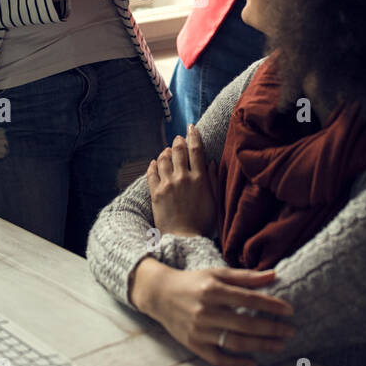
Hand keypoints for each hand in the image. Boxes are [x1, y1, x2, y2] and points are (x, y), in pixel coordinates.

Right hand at [137, 264, 296, 365]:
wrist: (159, 295)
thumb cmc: (192, 282)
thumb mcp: (216, 274)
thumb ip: (245, 276)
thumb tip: (273, 275)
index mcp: (213, 290)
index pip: (248, 300)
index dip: (271, 305)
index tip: (289, 310)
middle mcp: (206, 312)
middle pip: (245, 324)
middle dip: (271, 329)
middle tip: (290, 331)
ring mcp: (199, 331)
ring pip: (235, 343)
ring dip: (260, 346)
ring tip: (279, 346)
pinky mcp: (194, 345)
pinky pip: (219, 359)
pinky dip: (237, 363)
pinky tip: (254, 363)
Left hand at [147, 124, 217, 239]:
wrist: (184, 238)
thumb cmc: (203, 222)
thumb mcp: (214, 200)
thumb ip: (212, 179)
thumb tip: (210, 162)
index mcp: (199, 178)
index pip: (196, 149)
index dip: (193, 135)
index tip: (192, 127)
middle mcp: (182, 178)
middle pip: (178, 150)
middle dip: (178, 141)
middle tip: (178, 138)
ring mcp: (167, 184)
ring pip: (163, 159)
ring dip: (165, 152)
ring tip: (167, 151)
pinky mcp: (155, 193)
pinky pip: (151, 173)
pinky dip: (153, 165)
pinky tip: (154, 163)